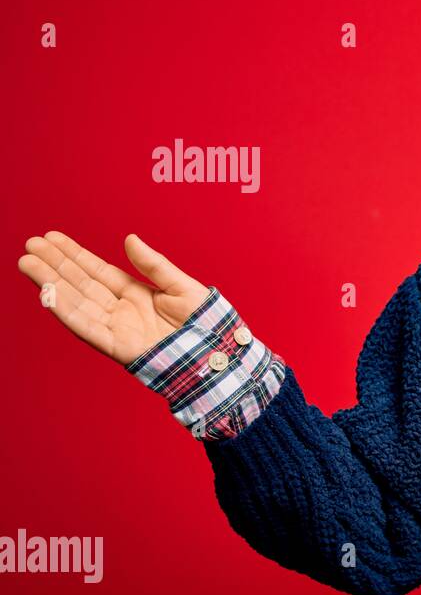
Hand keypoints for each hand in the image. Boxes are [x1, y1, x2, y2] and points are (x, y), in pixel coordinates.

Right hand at [17, 232, 210, 366]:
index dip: (74, 255)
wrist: (218, 357)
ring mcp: (118, 329)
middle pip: (81, 284)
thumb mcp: (182, 287)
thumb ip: (154, 265)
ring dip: (51, 284)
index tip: (51, 238)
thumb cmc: (207, 324)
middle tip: (31, 244)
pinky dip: (65, 310)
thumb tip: (130, 239)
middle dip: (55, 265)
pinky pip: (86, 327)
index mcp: (137, 295)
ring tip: (28, 263)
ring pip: (77, 302)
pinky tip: (46, 293)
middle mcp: (122, 311)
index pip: (98, 271)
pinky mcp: (118, 347)